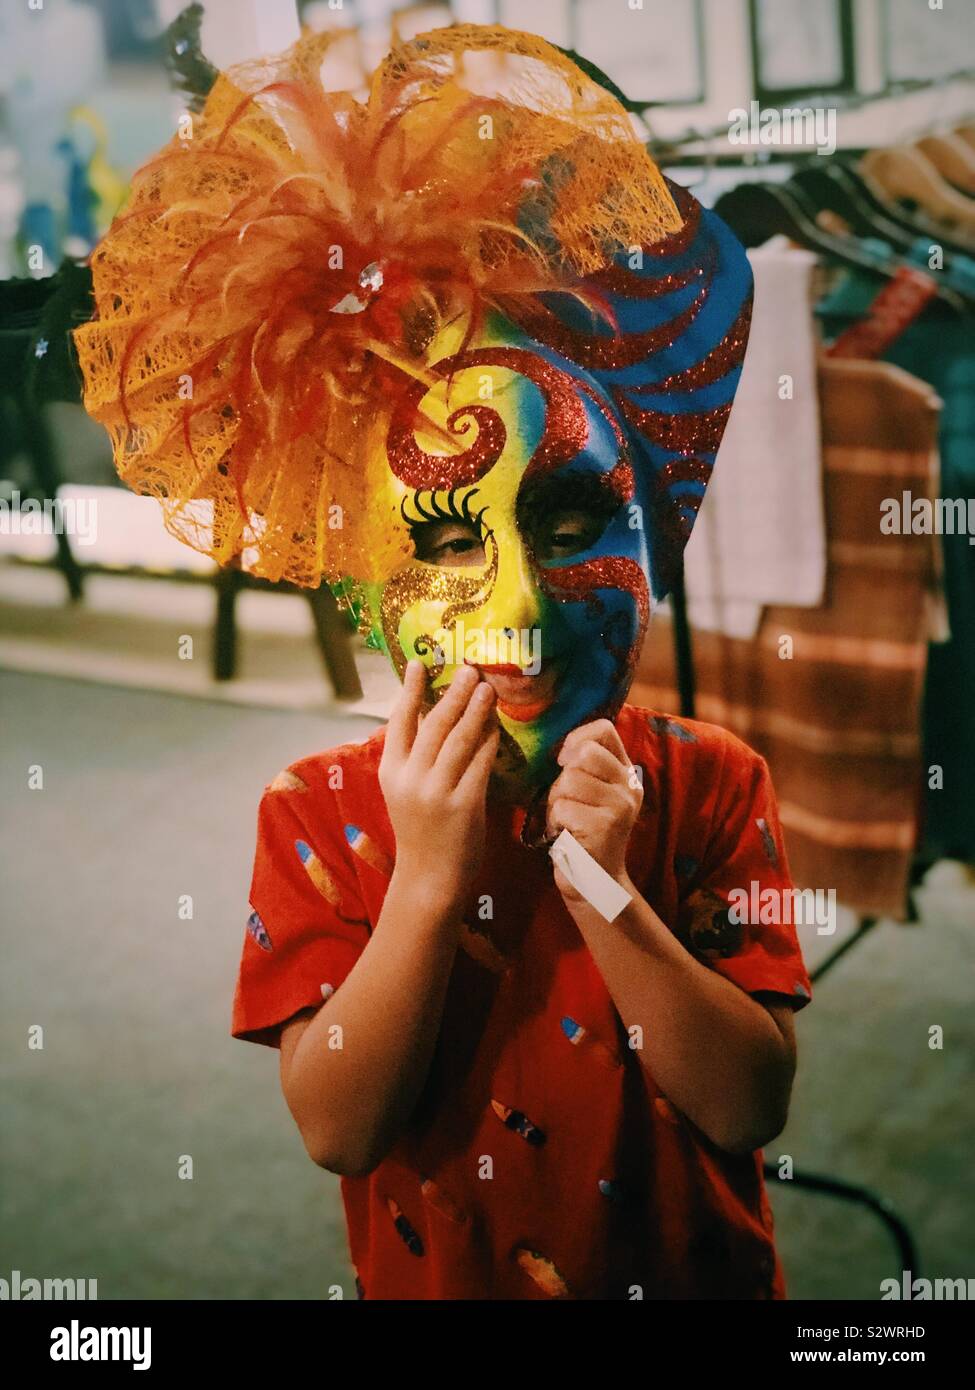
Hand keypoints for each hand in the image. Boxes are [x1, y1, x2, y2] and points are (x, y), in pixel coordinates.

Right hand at [379, 661, 498, 917]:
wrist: (429, 878)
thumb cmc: (419, 830)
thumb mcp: (403, 790)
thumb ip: (413, 756)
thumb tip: (428, 712)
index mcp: (390, 772)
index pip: (399, 722)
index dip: (410, 691)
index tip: (420, 664)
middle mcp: (410, 779)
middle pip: (433, 725)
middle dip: (453, 693)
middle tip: (469, 669)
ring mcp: (436, 793)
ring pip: (458, 740)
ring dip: (475, 710)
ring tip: (487, 688)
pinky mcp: (463, 805)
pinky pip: (480, 765)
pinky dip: (489, 743)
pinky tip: (497, 727)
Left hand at [546, 719, 642, 904]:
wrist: (595, 882)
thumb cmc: (582, 834)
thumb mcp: (588, 794)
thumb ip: (583, 768)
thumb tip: (563, 746)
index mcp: (626, 774)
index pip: (604, 730)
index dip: (577, 738)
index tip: (564, 761)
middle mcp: (629, 787)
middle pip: (584, 754)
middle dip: (563, 778)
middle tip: (567, 804)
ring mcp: (620, 806)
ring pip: (569, 781)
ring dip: (556, 804)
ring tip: (567, 823)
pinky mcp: (605, 826)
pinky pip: (563, 808)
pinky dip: (556, 823)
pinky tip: (568, 837)